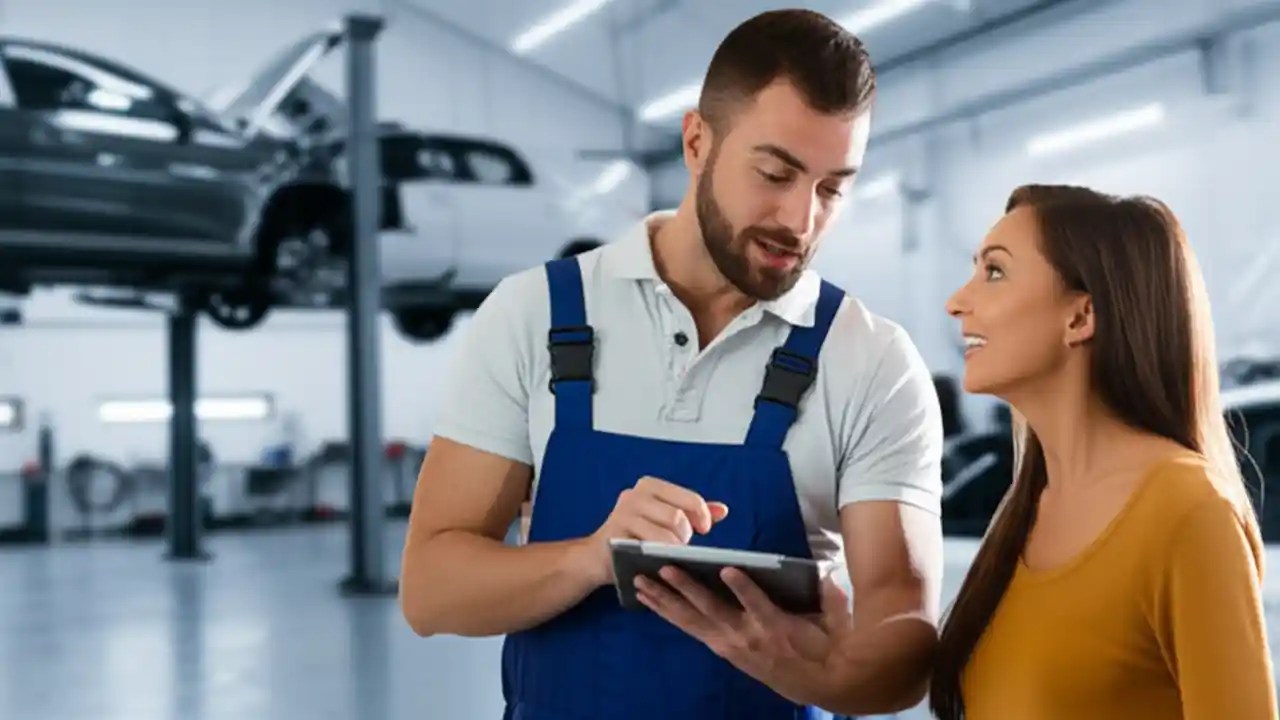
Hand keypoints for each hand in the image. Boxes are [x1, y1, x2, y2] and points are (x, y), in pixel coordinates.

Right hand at [580, 476, 729, 585]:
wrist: (597, 556)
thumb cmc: (637, 536)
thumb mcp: (666, 521)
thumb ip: (692, 513)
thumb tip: (723, 510)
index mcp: (650, 485)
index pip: (688, 497)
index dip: (701, 515)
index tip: (704, 529)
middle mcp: (634, 494)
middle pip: (677, 516)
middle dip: (684, 536)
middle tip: (680, 546)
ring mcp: (622, 514)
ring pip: (664, 534)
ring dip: (672, 549)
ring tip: (668, 554)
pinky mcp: (616, 536)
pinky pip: (648, 548)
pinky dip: (658, 556)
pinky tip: (656, 561)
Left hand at [634, 566, 851, 702]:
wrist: (816, 684)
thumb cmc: (822, 646)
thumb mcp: (832, 622)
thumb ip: (830, 598)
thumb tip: (829, 573)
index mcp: (775, 626)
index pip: (757, 605)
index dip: (743, 588)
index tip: (728, 569)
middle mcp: (745, 636)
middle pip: (712, 610)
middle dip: (687, 588)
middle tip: (665, 568)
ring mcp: (729, 644)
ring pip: (692, 620)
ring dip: (665, 600)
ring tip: (641, 582)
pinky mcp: (720, 647)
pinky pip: (689, 628)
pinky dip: (667, 613)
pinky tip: (649, 600)